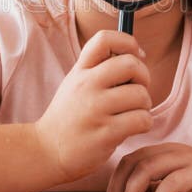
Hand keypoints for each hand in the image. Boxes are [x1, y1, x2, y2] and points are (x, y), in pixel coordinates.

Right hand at [35, 30, 152, 182]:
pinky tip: (133, 128)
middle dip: (144, 77)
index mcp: (80, 70)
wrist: (47, 151)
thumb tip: (137, 55)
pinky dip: (144, 123)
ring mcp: (96, 109)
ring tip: (132, 113)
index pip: (105, 39)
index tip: (136, 56)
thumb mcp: (75, 83)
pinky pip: (142, 119)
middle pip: (131, 64)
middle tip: (137, 90)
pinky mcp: (106, 133)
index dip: (128, 42)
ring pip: (141, 95)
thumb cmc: (69, 116)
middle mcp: (87, 85)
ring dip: (145, 105)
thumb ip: (99, 68)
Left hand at [105, 142, 191, 191]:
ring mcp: (187, 160)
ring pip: (146, 170)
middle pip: (133, 162)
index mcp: (166, 151)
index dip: (115, 181)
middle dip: (118, 187)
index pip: (129, 159)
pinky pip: (170, 184)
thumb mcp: (178, 187)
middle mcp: (174, 151)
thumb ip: (155, 187)